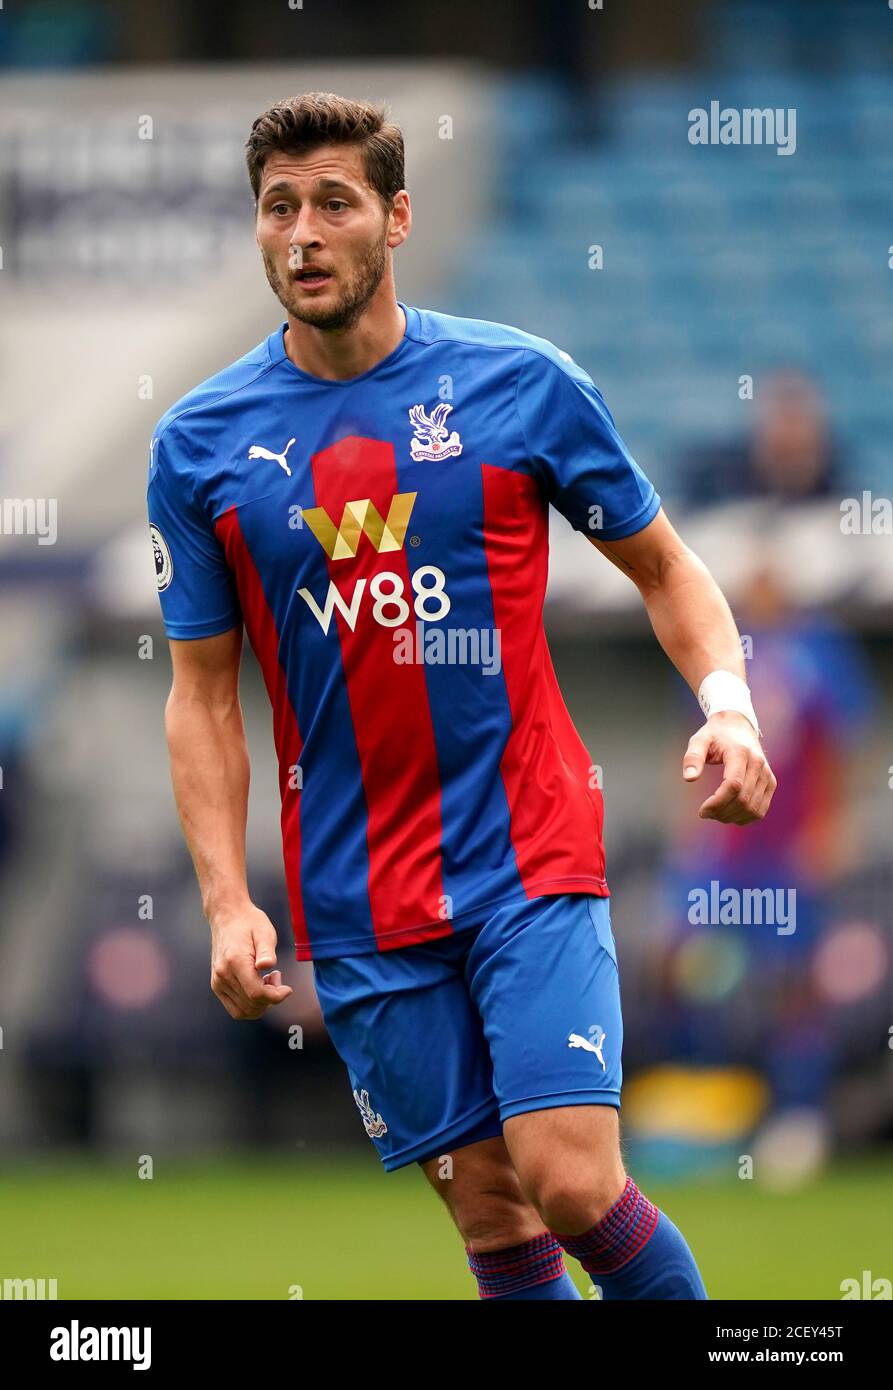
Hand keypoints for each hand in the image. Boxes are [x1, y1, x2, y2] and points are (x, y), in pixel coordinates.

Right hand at [209, 903, 293, 1018]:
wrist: (227, 916)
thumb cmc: (249, 923)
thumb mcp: (264, 931)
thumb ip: (267, 950)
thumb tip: (268, 966)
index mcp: (235, 962)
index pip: (256, 994)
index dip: (276, 997)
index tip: (288, 989)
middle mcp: (223, 975)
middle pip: (251, 1005)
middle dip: (270, 999)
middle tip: (277, 977)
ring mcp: (217, 982)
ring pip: (242, 1011)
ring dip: (261, 1004)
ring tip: (268, 982)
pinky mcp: (217, 985)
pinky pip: (234, 1008)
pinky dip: (250, 1004)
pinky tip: (258, 986)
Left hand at [682, 711, 776, 824]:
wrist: (738, 725)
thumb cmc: (715, 735)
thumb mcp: (699, 740)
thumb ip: (692, 757)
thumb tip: (689, 778)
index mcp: (741, 753)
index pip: (734, 785)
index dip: (717, 802)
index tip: (702, 810)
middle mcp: (758, 764)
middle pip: (743, 800)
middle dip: (721, 812)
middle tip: (705, 813)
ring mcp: (767, 775)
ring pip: (753, 808)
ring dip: (732, 817)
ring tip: (715, 813)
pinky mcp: (771, 783)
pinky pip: (761, 809)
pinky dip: (745, 817)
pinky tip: (729, 814)